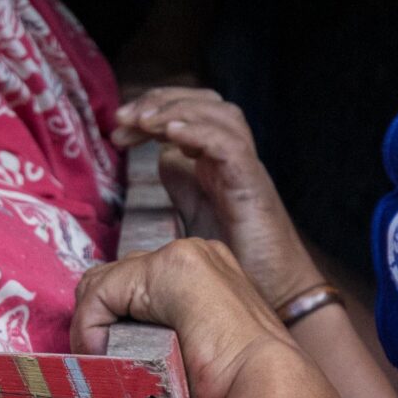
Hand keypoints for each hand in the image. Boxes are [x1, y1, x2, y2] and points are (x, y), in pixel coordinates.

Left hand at [75, 239, 296, 397]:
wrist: (268, 397)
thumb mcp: (191, 361)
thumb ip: (163, 343)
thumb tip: (115, 355)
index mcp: (209, 275)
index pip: (132, 288)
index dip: (108, 327)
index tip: (110, 368)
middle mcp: (199, 255)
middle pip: (114, 280)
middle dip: (99, 325)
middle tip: (104, 369)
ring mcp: (187, 256)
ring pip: (103, 284)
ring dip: (94, 329)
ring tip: (108, 369)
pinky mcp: (171, 268)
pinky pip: (101, 292)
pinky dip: (90, 328)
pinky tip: (106, 358)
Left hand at [111, 88, 318, 306]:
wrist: (280, 296)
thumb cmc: (243, 263)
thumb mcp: (199, 216)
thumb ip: (184, 185)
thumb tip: (160, 159)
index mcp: (217, 162)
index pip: (188, 114)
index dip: (151, 112)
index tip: (117, 131)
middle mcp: (233, 159)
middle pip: (203, 103)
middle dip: (160, 101)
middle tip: (122, 119)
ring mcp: (245, 169)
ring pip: (219, 115)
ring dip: (176, 111)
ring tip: (141, 121)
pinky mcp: (253, 186)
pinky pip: (229, 145)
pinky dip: (199, 133)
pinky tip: (170, 134)